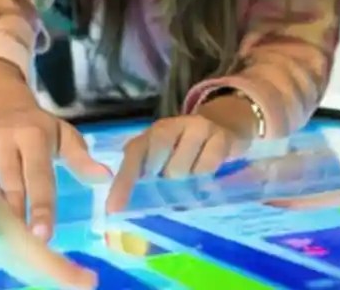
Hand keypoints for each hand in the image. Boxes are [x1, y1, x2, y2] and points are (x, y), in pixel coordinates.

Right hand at [0, 106, 110, 240]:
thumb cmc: (38, 129)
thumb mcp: (63, 135)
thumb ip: (81, 157)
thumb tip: (105, 176)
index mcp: (31, 135)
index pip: (38, 176)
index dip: (41, 207)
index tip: (44, 236)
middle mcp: (1, 139)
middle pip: (10, 186)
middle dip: (17, 217)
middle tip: (24, 245)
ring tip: (2, 240)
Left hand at [107, 115, 250, 212]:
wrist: (225, 126)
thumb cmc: (188, 152)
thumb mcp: (167, 160)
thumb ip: (150, 179)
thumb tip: (130, 211)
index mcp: (151, 135)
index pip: (134, 154)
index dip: (123, 181)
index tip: (114, 209)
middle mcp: (171, 126)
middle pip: (158, 150)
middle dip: (158, 181)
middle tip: (163, 201)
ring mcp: (197, 128)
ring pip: (182, 164)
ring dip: (182, 186)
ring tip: (186, 197)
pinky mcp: (221, 137)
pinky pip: (208, 164)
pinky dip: (204, 180)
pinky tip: (205, 187)